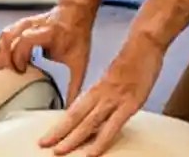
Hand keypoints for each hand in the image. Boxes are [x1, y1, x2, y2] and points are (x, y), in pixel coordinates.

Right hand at [0, 4, 94, 105]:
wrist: (76, 12)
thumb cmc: (78, 37)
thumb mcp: (79, 62)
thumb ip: (74, 85)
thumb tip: (71, 108)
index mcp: (49, 34)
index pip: (26, 40)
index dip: (19, 56)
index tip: (22, 70)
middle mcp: (34, 26)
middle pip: (10, 37)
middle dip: (5, 56)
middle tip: (8, 73)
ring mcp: (26, 23)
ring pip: (5, 34)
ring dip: (0, 51)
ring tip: (2, 67)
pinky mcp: (22, 25)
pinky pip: (6, 34)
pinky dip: (2, 47)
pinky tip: (4, 58)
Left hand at [40, 34, 164, 155]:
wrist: (145, 43)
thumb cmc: (133, 60)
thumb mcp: (114, 78)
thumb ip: (105, 94)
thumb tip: (99, 111)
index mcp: (96, 88)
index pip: (73, 110)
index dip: (59, 124)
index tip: (48, 137)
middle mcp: (101, 94)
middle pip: (75, 117)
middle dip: (59, 133)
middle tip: (43, 145)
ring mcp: (114, 99)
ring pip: (89, 123)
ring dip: (73, 139)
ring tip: (59, 151)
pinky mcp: (129, 104)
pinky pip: (112, 128)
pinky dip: (100, 142)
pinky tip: (91, 153)